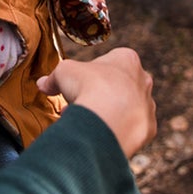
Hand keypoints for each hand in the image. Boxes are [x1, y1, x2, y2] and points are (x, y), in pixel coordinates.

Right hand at [37, 47, 156, 157]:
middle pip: (118, 86)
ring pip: (126, 108)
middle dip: (98, 95)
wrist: (108, 120)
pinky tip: (100, 134)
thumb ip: (54, 77)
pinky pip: (131, 129)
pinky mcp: (149, 128)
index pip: (108, 62)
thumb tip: (43, 84)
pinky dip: (117, 131)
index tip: (75, 85)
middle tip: (79, 105)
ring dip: (107, 113)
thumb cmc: (89, 87)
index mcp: (127, 59)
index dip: (88, 74)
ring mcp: (148, 104)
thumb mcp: (63, 72)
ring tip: (85, 122)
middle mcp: (143, 80)